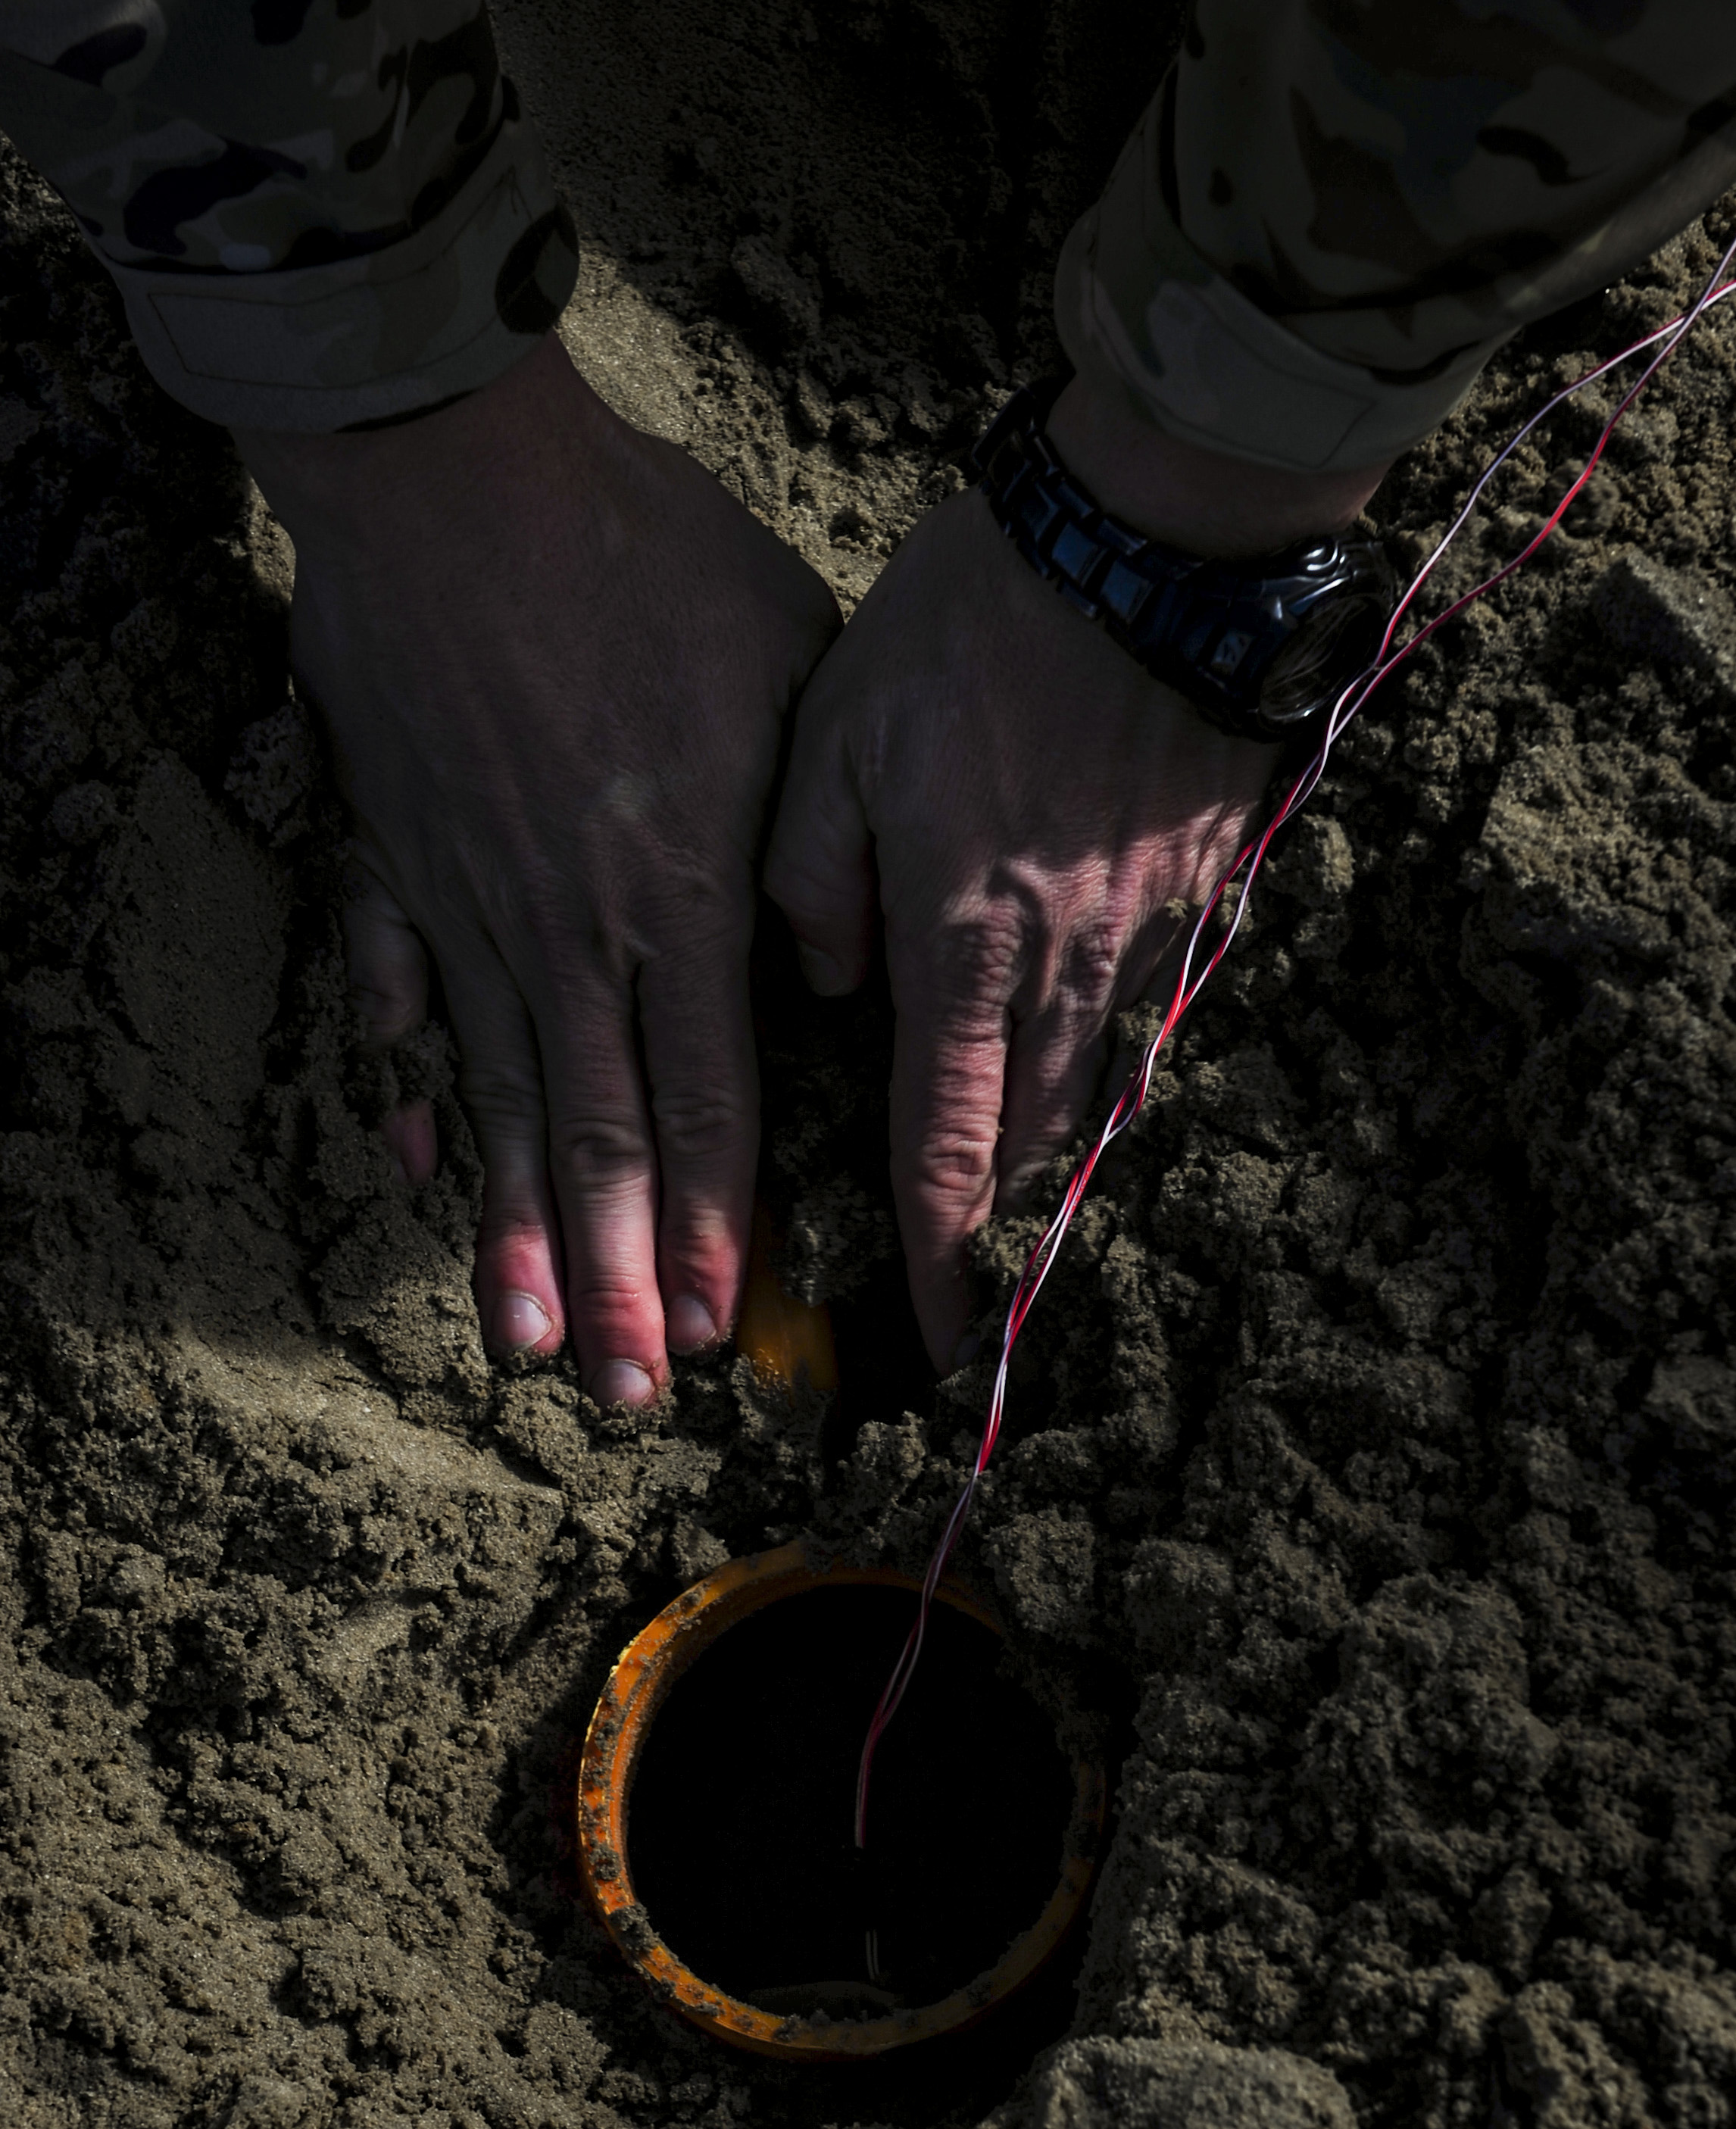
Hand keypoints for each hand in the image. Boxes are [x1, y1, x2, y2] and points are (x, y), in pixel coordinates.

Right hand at [235, 335, 838, 1404]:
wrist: (454, 469)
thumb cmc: (640, 552)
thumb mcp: (784, 666)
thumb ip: (803, 822)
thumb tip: (818, 935)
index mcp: (677, 888)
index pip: (709, 1095)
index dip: (717, 1220)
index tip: (727, 1325)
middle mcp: (571, 926)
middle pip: (598, 1135)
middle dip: (622, 1279)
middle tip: (635, 1399)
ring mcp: (468, 901)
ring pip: (497, 1100)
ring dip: (511, 1234)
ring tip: (529, 1347)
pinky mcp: (394, 858)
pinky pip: (399, 996)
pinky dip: (408, 1084)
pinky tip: (415, 1166)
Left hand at [765, 376, 1386, 1370]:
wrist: (1157, 538)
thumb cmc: (976, 626)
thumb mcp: (836, 735)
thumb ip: (807, 880)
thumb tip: (826, 987)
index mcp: (964, 940)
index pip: (950, 1140)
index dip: (944, 1252)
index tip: (943, 1340)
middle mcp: (1070, 962)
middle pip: (1038, 1141)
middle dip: (1008, 1237)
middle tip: (984, 1312)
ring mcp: (1150, 930)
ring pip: (1103, 1090)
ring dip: (1066, 1171)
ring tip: (1037, 1232)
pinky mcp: (1205, 887)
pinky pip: (1156, 1013)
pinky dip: (1120, 1073)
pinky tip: (1100, 1095)